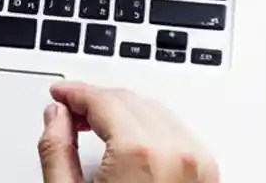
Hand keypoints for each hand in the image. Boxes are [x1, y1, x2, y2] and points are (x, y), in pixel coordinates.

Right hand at [38, 82, 219, 182]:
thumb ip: (56, 152)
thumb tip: (55, 117)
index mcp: (140, 155)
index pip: (103, 100)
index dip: (74, 92)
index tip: (59, 94)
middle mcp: (177, 153)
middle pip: (130, 101)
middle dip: (96, 101)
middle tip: (69, 112)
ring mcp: (199, 165)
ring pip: (156, 112)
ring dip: (124, 113)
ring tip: (95, 128)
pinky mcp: (209, 176)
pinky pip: (177, 134)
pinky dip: (150, 130)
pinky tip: (128, 143)